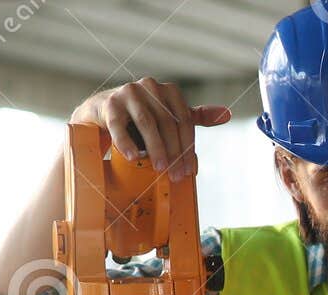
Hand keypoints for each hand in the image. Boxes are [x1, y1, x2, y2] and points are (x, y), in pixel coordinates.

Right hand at [72, 77, 231, 181]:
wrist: (100, 114)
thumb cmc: (139, 117)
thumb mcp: (169, 116)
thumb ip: (195, 117)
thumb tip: (227, 114)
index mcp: (169, 91)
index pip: (184, 121)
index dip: (189, 147)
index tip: (190, 170)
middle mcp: (150, 86)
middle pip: (168, 122)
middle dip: (174, 152)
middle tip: (177, 175)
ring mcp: (128, 93)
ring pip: (147, 122)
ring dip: (156, 148)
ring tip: (160, 169)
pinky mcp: (108, 104)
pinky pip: (118, 124)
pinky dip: (126, 142)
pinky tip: (134, 157)